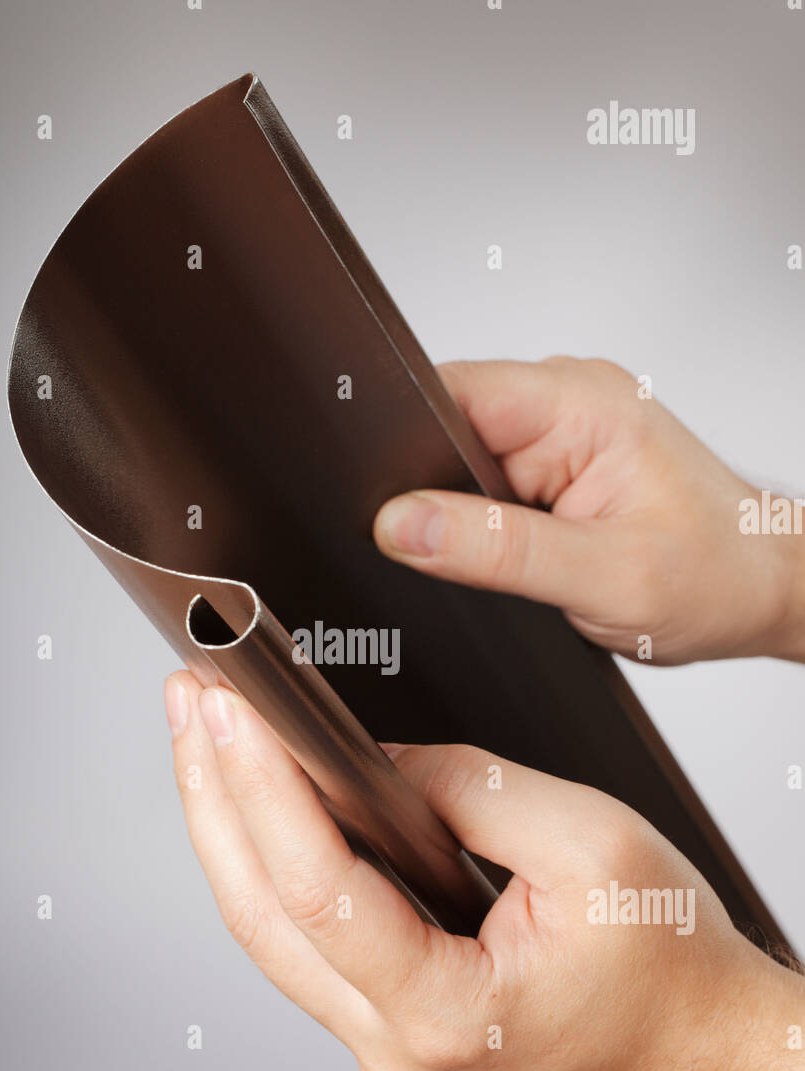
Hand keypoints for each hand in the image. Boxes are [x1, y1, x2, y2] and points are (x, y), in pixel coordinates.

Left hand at [165, 673, 804, 1070]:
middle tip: (191, 705)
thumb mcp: (588, 843)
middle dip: (215, 797)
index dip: (263, 790)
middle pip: (263, 916)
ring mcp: (385, 1049)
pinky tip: (259, 805)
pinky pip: (307, 943)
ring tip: (207, 739)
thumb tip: (377, 764)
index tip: (230, 713)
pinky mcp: (389, 1028)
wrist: (699, 1042)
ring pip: (271, 932)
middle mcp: (396, 1051)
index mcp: (449, 1018)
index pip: (319, 891)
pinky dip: (275, 864)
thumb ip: (471, 792)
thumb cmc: (668, 964)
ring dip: (232, 828)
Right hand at [373, 357, 804, 663]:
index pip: (449, 392)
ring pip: (461, 463)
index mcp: (580, 402)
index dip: (406, 449)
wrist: (759, 592)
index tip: (395, 511)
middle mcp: (567, 401)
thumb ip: (496, 550)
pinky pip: (488, 483)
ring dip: (471, 516)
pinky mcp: (555, 464)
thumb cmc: (714, 577)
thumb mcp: (602, 578)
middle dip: (438, 495)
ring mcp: (560, 431)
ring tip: (526, 554)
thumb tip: (402, 525)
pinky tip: (527, 551)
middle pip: (444, 428)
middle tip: (489, 552)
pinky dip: (491, 525)